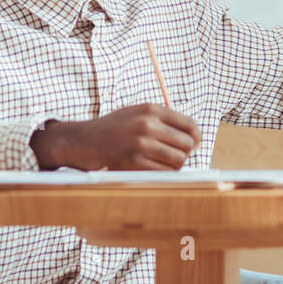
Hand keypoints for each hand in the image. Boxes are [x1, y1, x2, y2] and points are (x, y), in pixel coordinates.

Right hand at [30, 103, 201, 170]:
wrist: (85, 140)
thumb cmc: (116, 127)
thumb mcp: (138, 112)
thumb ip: (164, 120)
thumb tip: (194, 138)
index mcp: (151, 109)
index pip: (189, 124)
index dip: (196, 137)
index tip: (194, 143)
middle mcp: (147, 125)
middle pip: (186, 143)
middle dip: (187, 152)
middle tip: (179, 155)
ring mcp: (140, 144)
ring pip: (178, 160)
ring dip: (176, 164)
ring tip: (167, 163)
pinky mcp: (133, 163)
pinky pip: (163, 172)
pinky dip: (165, 174)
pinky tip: (157, 169)